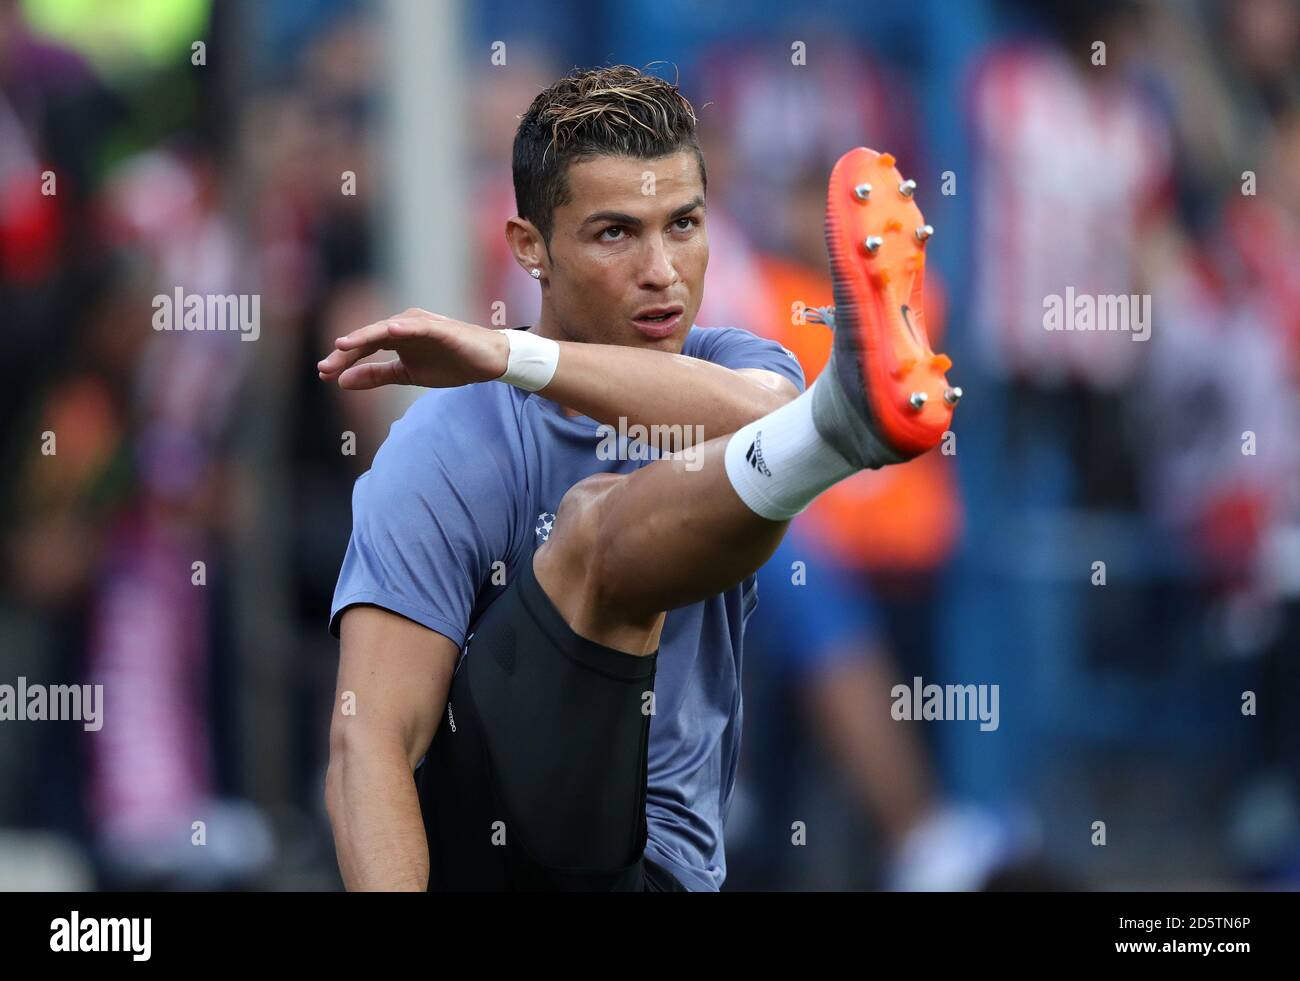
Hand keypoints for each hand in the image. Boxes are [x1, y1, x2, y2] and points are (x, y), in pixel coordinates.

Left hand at [317, 309, 509, 389]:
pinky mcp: (439, 327)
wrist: (487, 362)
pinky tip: (389, 332)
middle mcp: (404, 325)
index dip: (343, 359)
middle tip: (325, 367)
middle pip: (368, 337)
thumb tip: (342, 382)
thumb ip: (377, 376)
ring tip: (344, 345)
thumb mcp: (408, 375)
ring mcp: (420, 324)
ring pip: (386, 329)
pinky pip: (418, 327)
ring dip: (364, 337)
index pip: (364, 346)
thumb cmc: (450, 364)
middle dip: (346, 352)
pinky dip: (403, 328)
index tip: (324, 374)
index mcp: (395, 337)